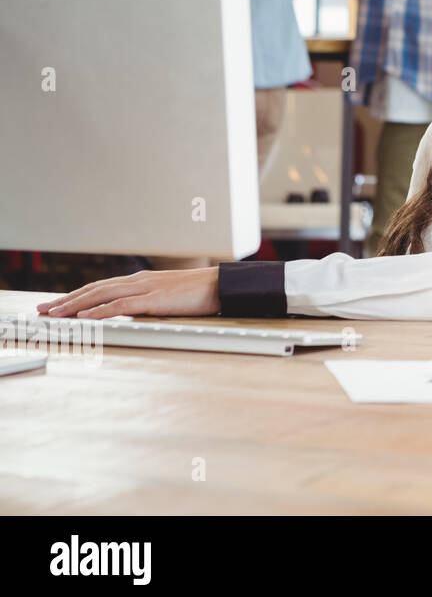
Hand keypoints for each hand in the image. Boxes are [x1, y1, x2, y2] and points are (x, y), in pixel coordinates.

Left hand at [35, 268, 220, 318]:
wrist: (222, 285)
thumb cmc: (201, 292)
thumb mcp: (171, 296)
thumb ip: (152, 301)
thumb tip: (137, 312)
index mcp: (143, 280)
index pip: (103, 287)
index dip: (79, 295)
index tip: (59, 303)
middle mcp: (139, 281)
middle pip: (95, 289)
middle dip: (67, 299)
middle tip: (45, 309)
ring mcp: (146, 288)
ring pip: (102, 295)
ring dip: (76, 304)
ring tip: (56, 313)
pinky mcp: (154, 299)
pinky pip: (121, 305)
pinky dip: (101, 310)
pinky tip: (86, 316)